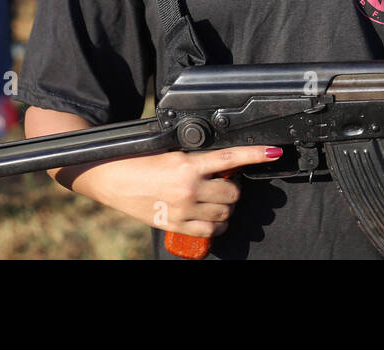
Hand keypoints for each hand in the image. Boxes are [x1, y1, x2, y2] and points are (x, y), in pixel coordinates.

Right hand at [84, 144, 280, 237]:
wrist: (111, 177)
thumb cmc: (138, 161)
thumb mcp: (171, 152)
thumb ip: (197, 159)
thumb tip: (222, 164)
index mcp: (188, 164)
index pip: (231, 158)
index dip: (256, 154)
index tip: (273, 152)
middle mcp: (189, 188)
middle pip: (233, 194)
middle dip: (233, 189)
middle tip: (224, 183)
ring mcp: (183, 210)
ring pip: (225, 214)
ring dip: (226, 208)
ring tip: (216, 201)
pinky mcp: (175, 225)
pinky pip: (209, 232)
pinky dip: (217, 227)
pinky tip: (213, 220)